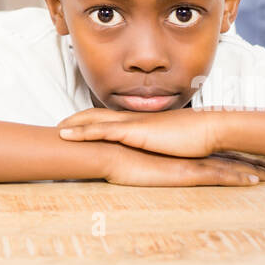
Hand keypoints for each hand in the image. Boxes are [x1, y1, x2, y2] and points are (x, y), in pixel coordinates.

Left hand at [58, 106, 218, 157]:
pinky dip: (81, 132)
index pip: (111, 117)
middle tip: (59, 126)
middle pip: (97, 115)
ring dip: (73, 125)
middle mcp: (133, 119)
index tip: (77, 125)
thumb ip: (162, 144)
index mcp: (142, 121)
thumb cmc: (196, 137)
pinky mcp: (133, 132)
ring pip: (94, 121)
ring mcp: (132, 124)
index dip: (92, 120)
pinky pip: (101, 131)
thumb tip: (159, 150)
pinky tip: (66, 135)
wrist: (209, 129)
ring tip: (55, 131)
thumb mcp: (173, 142)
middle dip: (77, 120)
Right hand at [100, 142, 264, 186]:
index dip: (238, 155)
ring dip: (255, 170)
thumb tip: (159, 157)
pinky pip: (219, 176)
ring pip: (231, 166)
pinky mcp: (188, 171)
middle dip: (255, 162)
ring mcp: (193, 161)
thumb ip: (156, 154)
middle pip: (231, 157)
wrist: (114, 150)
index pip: (218, 152)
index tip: (256, 159)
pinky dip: (239, 177)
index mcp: (185, 149)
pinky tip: (255, 181)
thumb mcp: (146, 153)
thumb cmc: (124, 152)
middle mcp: (193, 153)